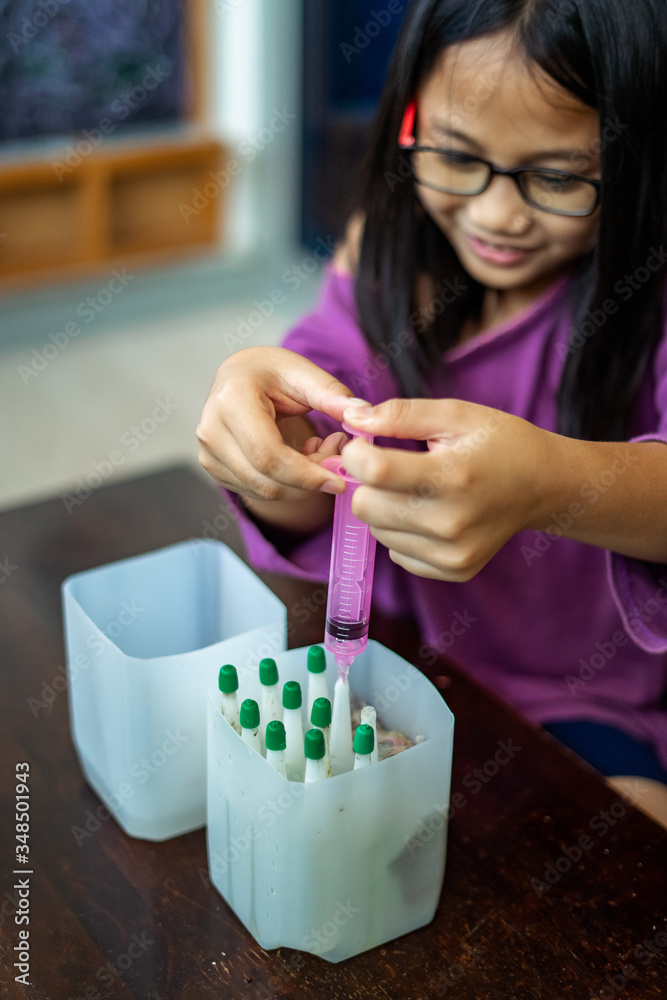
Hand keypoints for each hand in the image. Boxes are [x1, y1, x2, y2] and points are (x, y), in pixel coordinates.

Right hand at [197, 347, 354, 501]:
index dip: (306, 474)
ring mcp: (208, 453)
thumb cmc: (269, 372)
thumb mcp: (302, 372)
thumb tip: (362, 414)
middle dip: (310, 481)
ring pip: (264, 491)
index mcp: (231, 400)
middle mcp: (211, 429)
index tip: (339, 480)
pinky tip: (301, 458)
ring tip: (321, 451)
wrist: (236, 377)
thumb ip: (332, 393)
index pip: (268, 454)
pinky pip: (258, 491)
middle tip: (339, 461)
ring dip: (302, 483)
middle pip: (267, 480)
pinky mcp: (215, 469)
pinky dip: (288, 484)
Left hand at [340, 398, 548, 580]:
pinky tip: (427, 514)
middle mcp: (451, 521)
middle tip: (389, 467)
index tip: (362, 445)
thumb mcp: (456, 414)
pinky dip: (402, 533)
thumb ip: (401, 414)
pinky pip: (396, 554)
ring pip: (377, 531)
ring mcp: (453, 552)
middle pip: (366, 507)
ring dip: (384, 508)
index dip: (355, 454)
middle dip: (367, 483)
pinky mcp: (454, 569)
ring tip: (416, 489)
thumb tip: (352, 417)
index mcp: (452, 476)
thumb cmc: (500, 443)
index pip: (375, 472)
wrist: (545, 485)